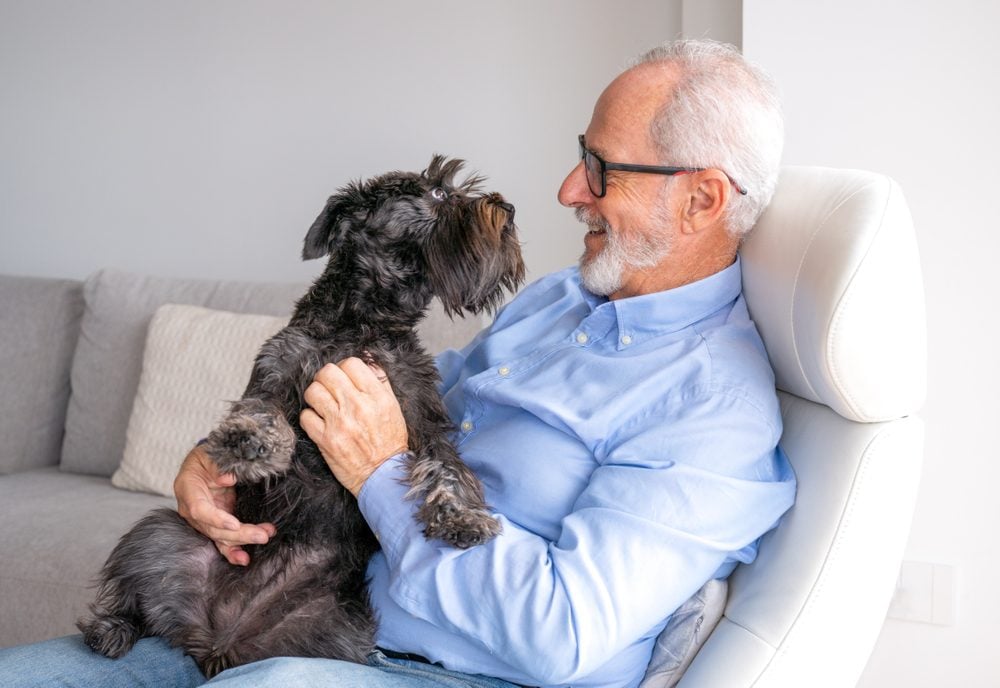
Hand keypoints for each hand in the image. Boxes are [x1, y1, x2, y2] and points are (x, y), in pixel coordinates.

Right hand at [174, 445, 275, 565]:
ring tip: (265, 536)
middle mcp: (192, 509)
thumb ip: (216, 465)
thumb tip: (227, 479)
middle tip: (262, 535)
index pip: (199, 509)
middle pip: (213, 528)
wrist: (205, 463)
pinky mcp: (215, 525)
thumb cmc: (206, 457)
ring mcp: (204, 520)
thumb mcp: (209, 453)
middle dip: (239, 534)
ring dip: (243, 540)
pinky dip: (234, 551)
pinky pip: (223, 541)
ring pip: (221, 537)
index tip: (234, 524)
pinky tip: (245, 559)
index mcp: (187, 489)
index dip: (216, 518)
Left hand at [300, 358, 408, 496]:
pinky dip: (310, 417)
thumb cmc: (390, 441)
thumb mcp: (393, 407)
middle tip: (331, 388)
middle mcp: (357, 406)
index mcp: (377, 397)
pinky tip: (320, 421)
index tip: (346, 378)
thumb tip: (366, 359)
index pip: (351, 364)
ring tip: (324, 404)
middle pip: (328, 373)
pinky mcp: (325, 440)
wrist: (383, 475)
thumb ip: (381, 382)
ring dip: (316, 395)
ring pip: (313, 391)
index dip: (346, 367)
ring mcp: (339, 423)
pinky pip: (305, 416)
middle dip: (327, 378)